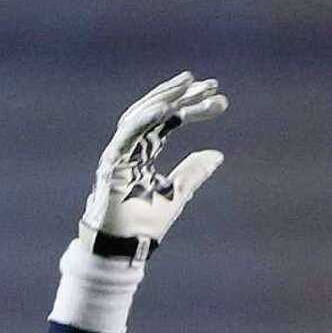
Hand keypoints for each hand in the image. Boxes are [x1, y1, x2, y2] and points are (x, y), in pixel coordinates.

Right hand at [79, 72, 226, 257]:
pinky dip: (146, 118)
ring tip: (190, 84)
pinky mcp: (112, 160)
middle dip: (184, 95)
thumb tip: (218, 155)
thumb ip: (194, 173)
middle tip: (212, 84)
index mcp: (145, 151)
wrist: (123, 248)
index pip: (170, 120)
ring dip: (167, 97)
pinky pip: (129, 133)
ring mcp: (121, 151)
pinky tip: (167, 107)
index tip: (219, 100)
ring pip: (144, 114)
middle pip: (159, 111)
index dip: (193, 107)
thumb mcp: (177, 194)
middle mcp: (132, 146)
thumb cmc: (144, 225)